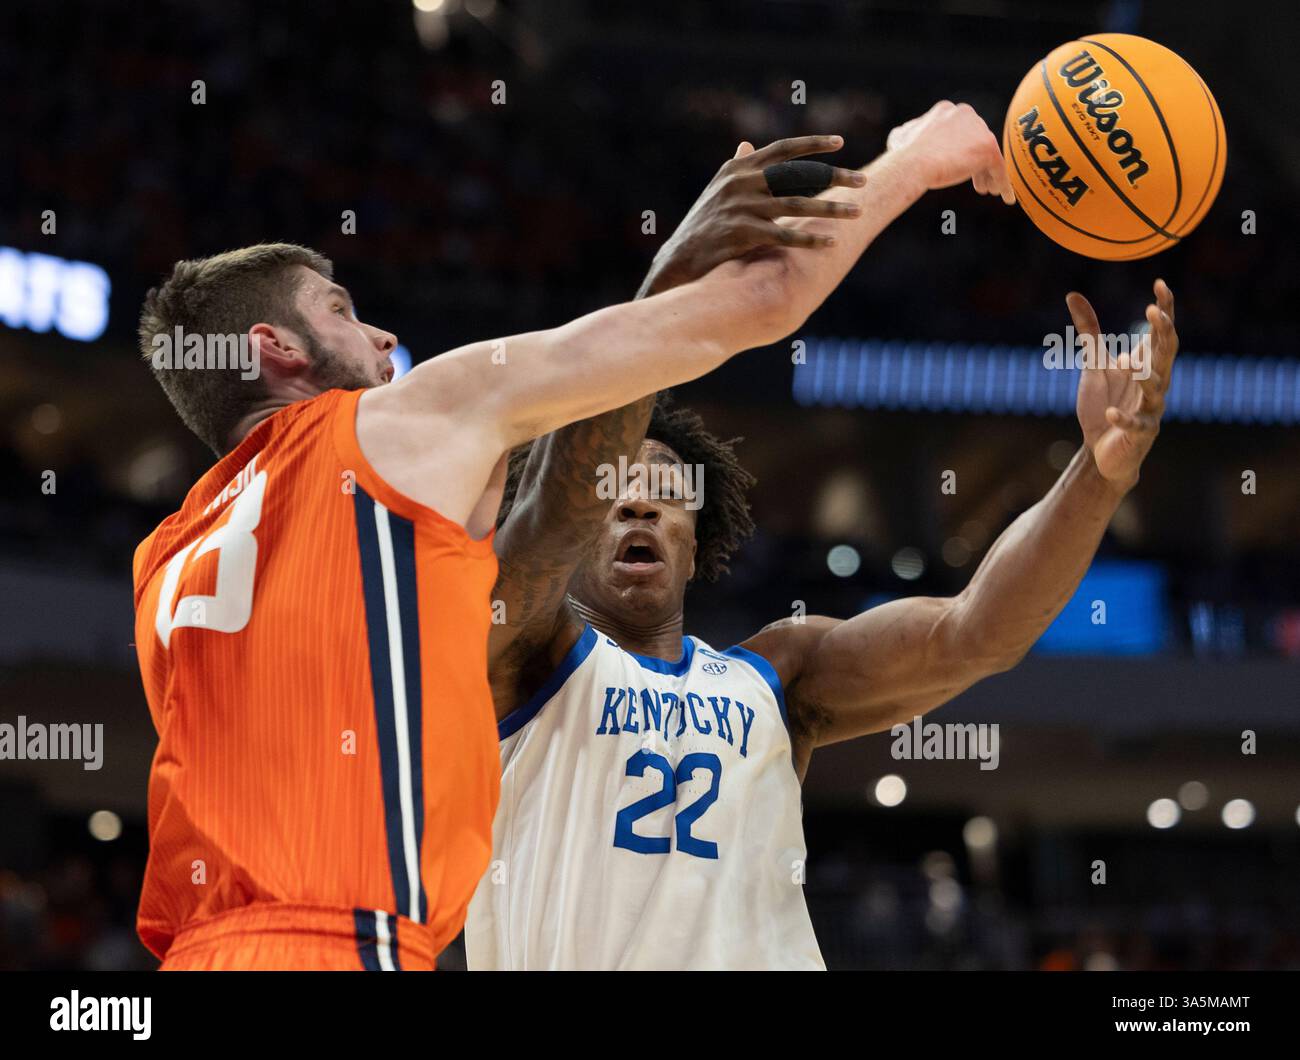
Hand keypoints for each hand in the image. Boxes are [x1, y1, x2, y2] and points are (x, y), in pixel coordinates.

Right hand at [639, 135, 865, 296]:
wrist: (679, 259)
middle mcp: (741, 183)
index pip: (783, 149)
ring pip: (796, 205)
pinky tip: (830, 243)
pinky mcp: (742, 234)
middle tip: (863, 181)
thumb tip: (746, 144)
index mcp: (738, 168)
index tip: (840, 142)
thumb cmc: (703, 224)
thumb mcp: (717, 190)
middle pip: (798, 175)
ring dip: (831, 209)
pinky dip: (808, 240)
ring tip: (857, 212)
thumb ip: (737, 167)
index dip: (813, 144)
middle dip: (835, 177)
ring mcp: (741, 208)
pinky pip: (783, 236)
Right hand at [885, 100, 1013, 202]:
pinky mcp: (988, 147)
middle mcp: (965, 114)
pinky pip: (1000, 167)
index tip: (958, 166)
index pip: (962, 131)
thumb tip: (903, 135)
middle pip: (978, 141)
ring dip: (989, 173)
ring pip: (989, 154)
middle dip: (977, 162)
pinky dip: (1004, 182)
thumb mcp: (900, 138)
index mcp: (947, 111)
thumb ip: (910, 134)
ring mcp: (979, 129)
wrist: (911, 164)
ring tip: (988, 190)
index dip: (961, 150)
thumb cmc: (902, 156)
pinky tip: (1006, 197)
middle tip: (978, 181)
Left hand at [1071, 279, 1178, 487]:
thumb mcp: (1094, 363)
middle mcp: (1155, 383)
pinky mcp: (1140, 434)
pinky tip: (1112, 413)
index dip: (1165, 309)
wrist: (1100, 449)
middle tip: (1153, 311)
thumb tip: (1073, 294)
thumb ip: (1088, 331)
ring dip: (1146, 376)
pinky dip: (1124, 419)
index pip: (1162, 333)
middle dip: (1163, 333)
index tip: (1160, 284)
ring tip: (1129, 363)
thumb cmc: (1105, 402)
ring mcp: (1150, 409)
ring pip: (1156, 389)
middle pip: (1166, 354)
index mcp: (1148, 364)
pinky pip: (1136, 425)